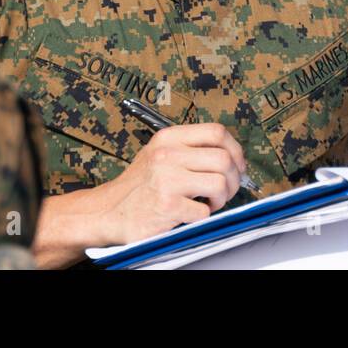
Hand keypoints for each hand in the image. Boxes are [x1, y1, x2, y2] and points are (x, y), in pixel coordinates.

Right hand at [99, 123, 246, 245]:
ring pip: (219, 182)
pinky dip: (203, 216)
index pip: (216, 131)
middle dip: (233, 178)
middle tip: (226, 190)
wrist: (110, 211)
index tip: (237, 164)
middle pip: (224, 158)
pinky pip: (204, 210)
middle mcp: (167, 154)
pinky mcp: (167, 204)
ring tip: (210, 202)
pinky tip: (191, 213)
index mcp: (168, 138)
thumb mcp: (160, 154)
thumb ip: (190, 149)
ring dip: (222, 198)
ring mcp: (166, 178)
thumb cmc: (139, 186)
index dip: (235, 149)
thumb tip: (230, 155)